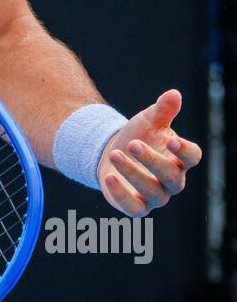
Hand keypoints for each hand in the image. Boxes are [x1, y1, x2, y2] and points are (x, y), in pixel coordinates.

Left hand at [96, 89, 200, 215]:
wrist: (111, 153)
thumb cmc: (138, 136)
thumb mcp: (149, 120)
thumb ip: (163, 110)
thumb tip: (174, 94)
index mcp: (180, 158)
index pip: (192, 157)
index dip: (185, 150)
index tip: (171, 140)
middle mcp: (172, 181)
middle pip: (170, 175)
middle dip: (151, 160)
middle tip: (132, 143)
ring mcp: (156, 196)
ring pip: (151, 190)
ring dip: (132, 172)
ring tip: (114, 154)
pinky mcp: (137, 207)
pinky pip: (133, 208)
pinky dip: (122, 194)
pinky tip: (109, 177)